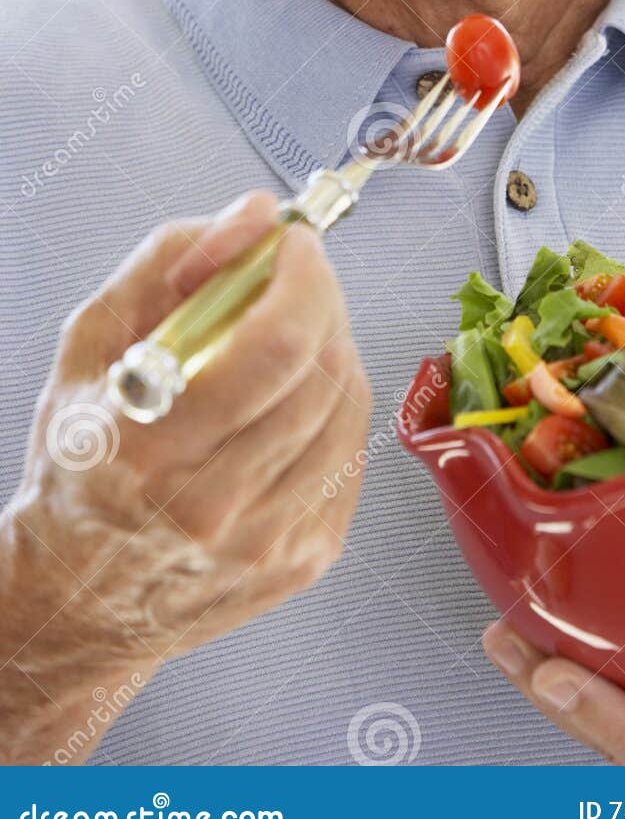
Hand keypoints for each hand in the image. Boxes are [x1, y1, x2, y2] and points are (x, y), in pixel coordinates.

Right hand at [0, 192, 369, 761]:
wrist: (77, 603)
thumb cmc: (83, 464)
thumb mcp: (89, 346)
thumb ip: (166, 259)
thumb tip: (258, 215)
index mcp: (147, 442)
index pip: (274, 345)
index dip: (302, 278)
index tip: (292, 247)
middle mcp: (212, 500)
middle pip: (324, 368)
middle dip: (321, 298)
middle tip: (296, 279)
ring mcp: (267, 537)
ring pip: (348, 403)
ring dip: (332, 349)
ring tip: (288, 343)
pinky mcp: (305, 559)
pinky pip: (352, 451)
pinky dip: (335, 407)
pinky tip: (293, 402)